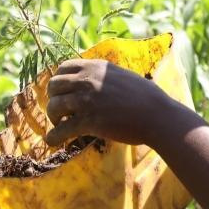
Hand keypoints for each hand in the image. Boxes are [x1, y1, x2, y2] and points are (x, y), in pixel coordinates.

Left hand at [45, 58, 171, 146]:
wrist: (156, 115)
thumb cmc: (145, 96)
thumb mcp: (121, 75)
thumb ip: (103, 74)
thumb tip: (94, 77)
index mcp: (95, 67)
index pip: (63, 67)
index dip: (59, 81)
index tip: (61, 92)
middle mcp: (87, 80)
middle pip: (54, 85)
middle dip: (53, 98)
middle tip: (60, 110)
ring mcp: (86, 101)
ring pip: (54, 106)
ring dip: (53, 116)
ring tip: (59, 124)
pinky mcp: (88, 122)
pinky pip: (61, 130)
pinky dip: (53, 137)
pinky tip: (52, 141)